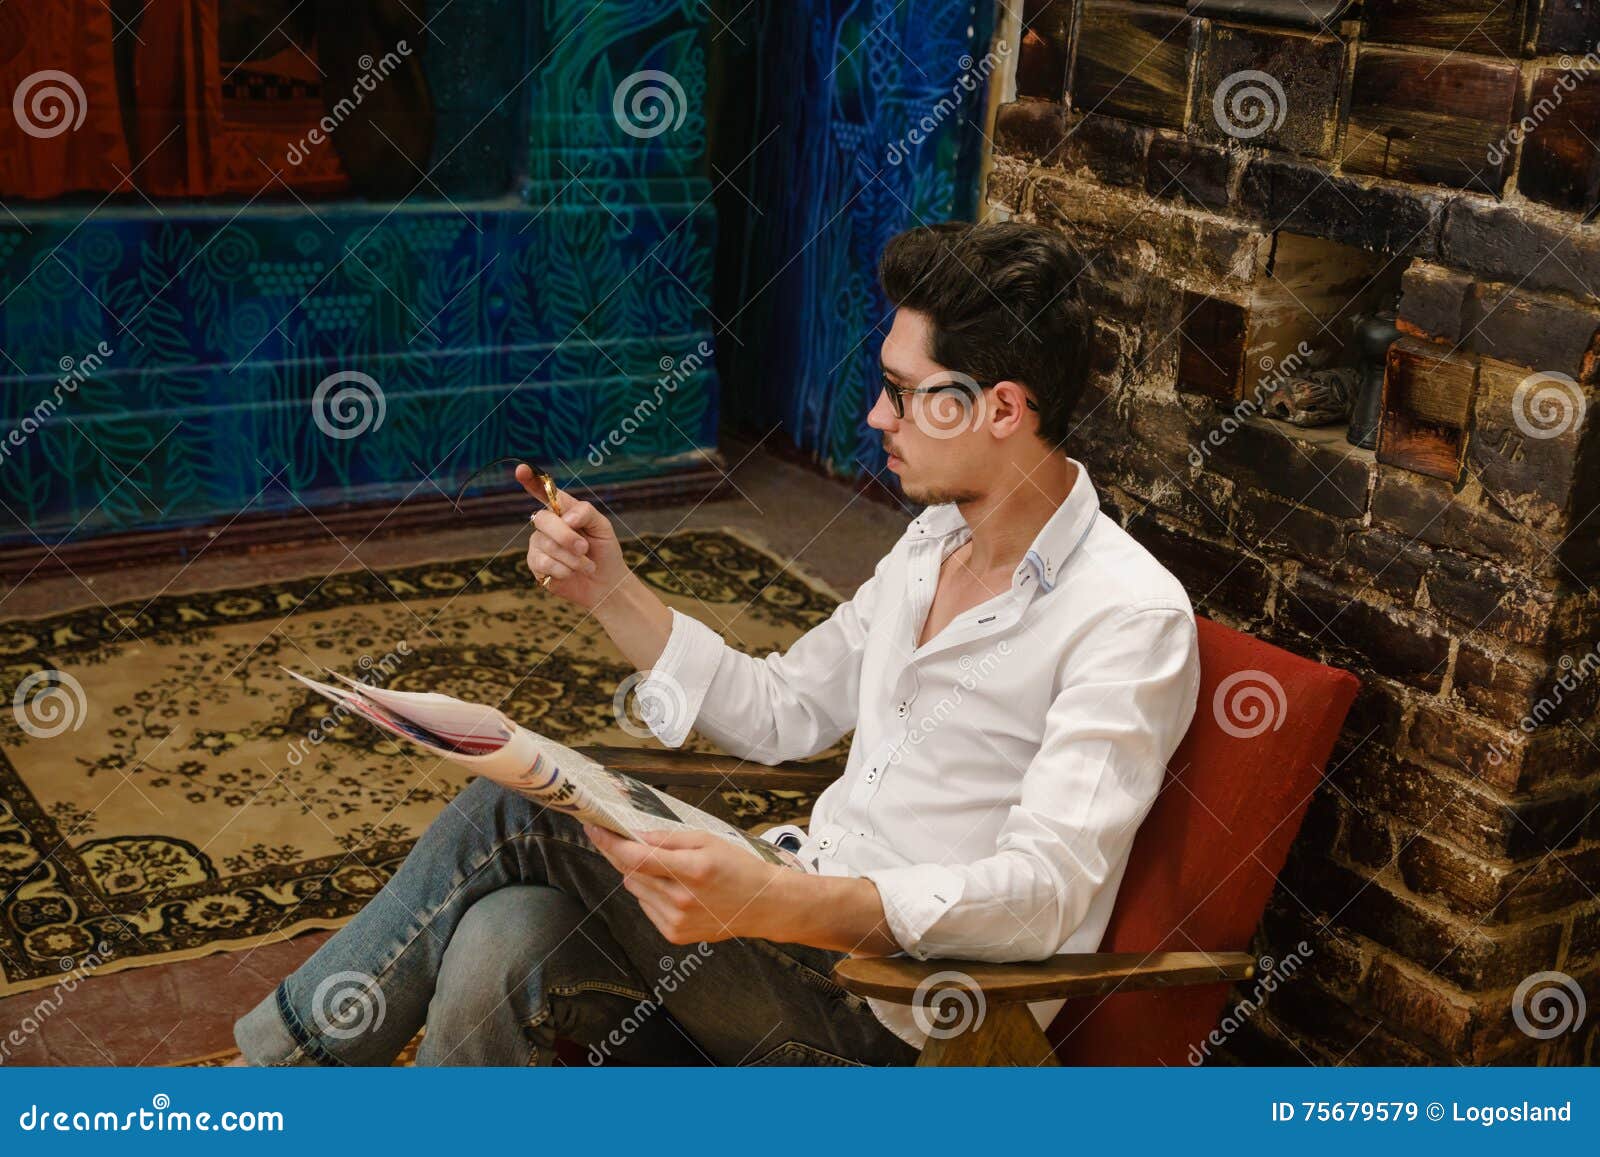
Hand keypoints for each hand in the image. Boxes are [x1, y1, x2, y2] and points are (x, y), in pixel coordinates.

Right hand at [518, 464, 628, 608]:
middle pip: (543, 519)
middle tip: (584, 547)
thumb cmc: (603, 550)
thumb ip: (585, 513)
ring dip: (572, 558)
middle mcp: (547, 524)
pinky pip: (543, 563)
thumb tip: (565, 518)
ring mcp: (538, 544)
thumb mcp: (602, 526)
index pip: (543, 491)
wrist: (605, 583)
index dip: (531, 480)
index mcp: (562, 510)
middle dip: (566, 535)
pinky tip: (572, 573)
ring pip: (545, 544)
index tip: (521, 470)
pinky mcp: (535, 565)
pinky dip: (564, 570)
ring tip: (586, 564)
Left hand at [585, 825, 786, 944]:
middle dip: (625, 855)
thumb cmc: (737, 867)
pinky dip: (651, 894)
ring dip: (640, 876)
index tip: (594, 829)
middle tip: (627, 841)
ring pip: (635, 890)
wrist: (762, 905)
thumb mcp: (707, 840)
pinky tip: (674, 890)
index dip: (609, 842)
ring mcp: (676, 921)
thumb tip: (635, 836)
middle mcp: (681, 899)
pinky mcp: (674, 935)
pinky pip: (647, 907)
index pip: (636, 857)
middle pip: (631, 873)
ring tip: (667, 870)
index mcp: (692, 870)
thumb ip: (668, 839)